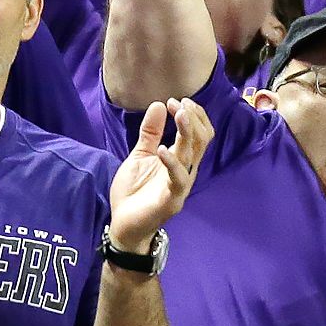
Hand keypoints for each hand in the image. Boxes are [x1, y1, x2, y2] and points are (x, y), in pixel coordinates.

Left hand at [108, 98, 213, 250]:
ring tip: (178, 113)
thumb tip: (158, 105)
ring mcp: (181, 186)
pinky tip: (162, 149)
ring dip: (187, 132)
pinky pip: (178, 179)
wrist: (123, 224)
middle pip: (201, 141)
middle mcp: (186, 171)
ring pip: (193, 155)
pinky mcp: (171, 200)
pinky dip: (171, 162)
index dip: (192, 115)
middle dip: (193, 118)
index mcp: (181, 160)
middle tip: (179, 103)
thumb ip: (150, 133)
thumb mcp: (140, 155)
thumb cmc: (134, 192)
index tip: (173, 101)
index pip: (199, 134)